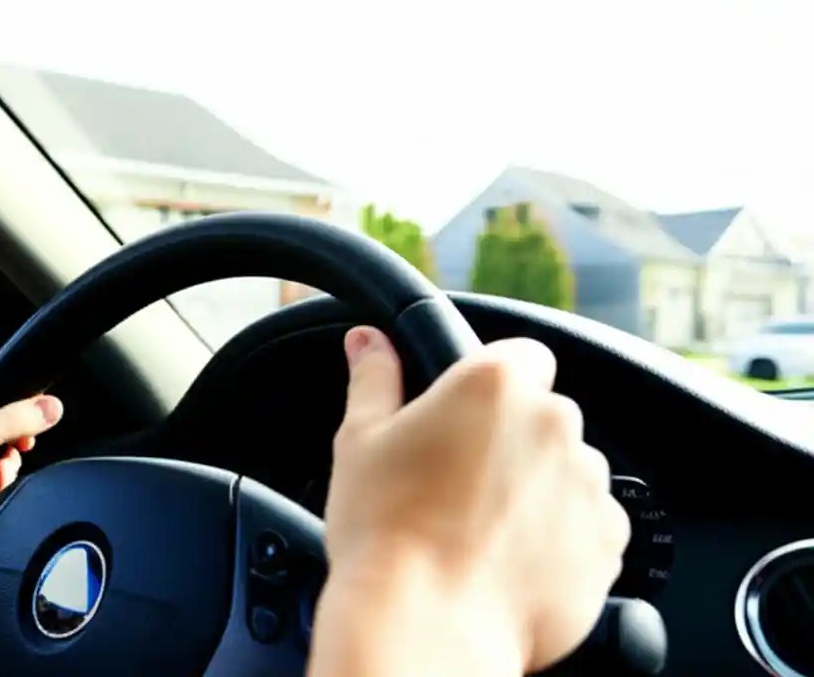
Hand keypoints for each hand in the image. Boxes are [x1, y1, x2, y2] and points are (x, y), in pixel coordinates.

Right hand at [320, 327, 628, 671]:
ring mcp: (588, 485)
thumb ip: (375, 379)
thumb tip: (369, 342)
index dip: (493, 384)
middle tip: (460, 481)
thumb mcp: (360, 441)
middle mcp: (554, 424)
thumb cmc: (385, 532)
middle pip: (545, 415)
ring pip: (569, 471)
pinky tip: (508, 559)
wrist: (424, 625)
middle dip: (514, 440)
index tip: (467, 416)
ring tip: (482, 529)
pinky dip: (560, 538)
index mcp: (495, 384)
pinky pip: (590, 526)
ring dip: (539, 488)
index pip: (522, 355)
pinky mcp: (607, 544)